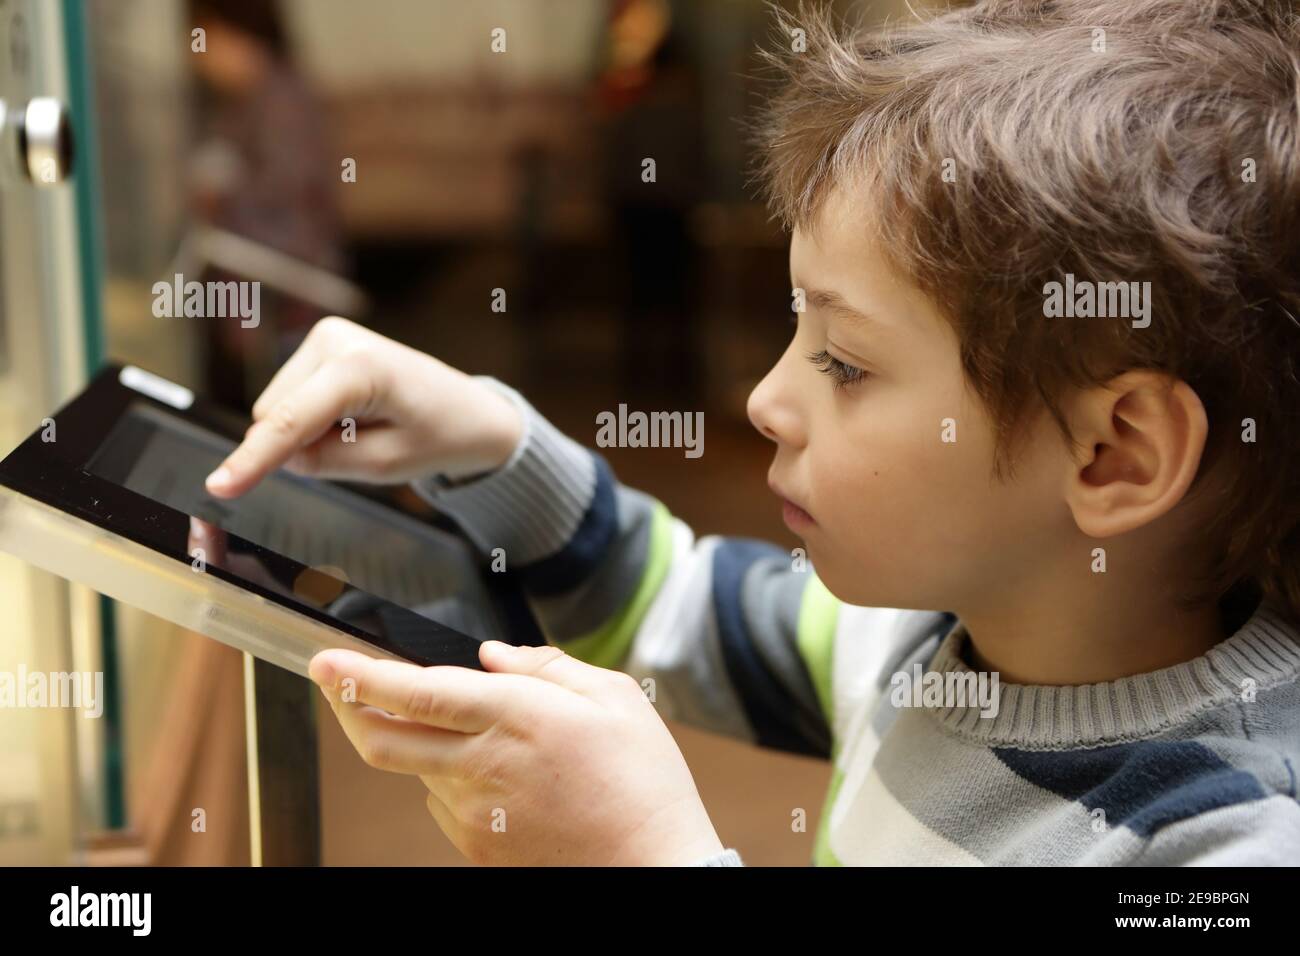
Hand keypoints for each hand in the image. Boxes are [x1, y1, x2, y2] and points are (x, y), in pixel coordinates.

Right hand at [204, 316, 522, 497]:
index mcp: (360, 367)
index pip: (291, 421)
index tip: (219, 487)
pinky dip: (315, 418)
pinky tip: (357, 414)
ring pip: (277, 408)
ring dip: (311, 431)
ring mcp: (327, 336)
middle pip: (275, 415)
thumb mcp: (385, 465)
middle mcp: (336, 339)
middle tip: (365, 445)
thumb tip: (274, 453)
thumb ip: (323, 462)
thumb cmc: (440, 435)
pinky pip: (290, 398)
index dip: (253, 459)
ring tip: (366, 426)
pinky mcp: (322, 344)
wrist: (470, 412)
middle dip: (303, 445)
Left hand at [309, 642, 725, 865]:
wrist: (652, 867)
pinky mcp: (477, 843)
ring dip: (418, 738)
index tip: (328, 658)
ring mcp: (473, 811)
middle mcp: (482, 765)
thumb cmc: (642, 784)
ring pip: (415, 765)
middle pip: (382, 739)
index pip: (414, 692)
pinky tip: (497, 772)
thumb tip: (493, 655)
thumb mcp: (614, 698)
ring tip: (473, 730)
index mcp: (515, 717)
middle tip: (336, 680)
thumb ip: (547, 666)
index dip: (360, 674)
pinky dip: (448, 774)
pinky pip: (441, 798)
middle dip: (346, 704)